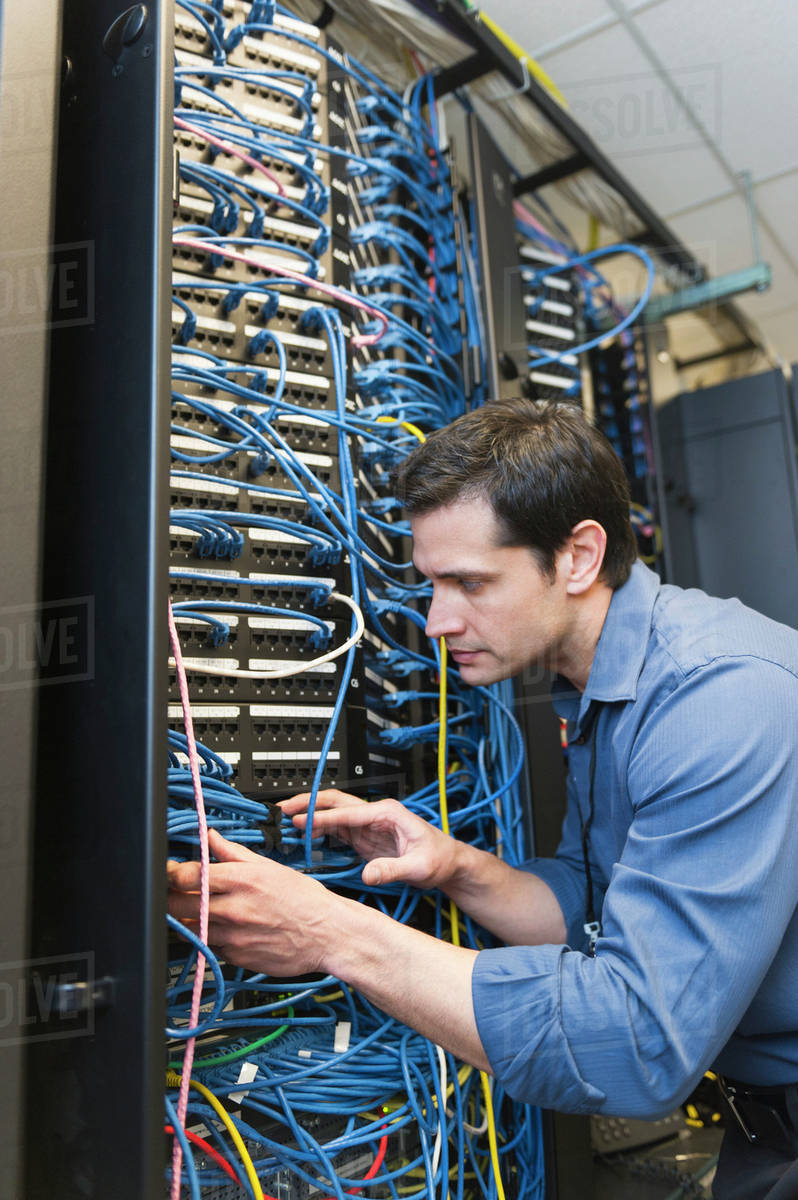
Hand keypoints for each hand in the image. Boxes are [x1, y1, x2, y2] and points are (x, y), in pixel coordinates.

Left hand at [167, 828, 336, 975]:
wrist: (327, 934)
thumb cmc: (304, 899)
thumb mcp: (269, 866)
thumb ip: (233, 852)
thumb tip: (211, 837)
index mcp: (241, 880)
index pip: (186, 876)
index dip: (170, 872)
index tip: (170, 871)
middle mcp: (233, 909)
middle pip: (177, 904)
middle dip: (170, 896)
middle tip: (174, 891)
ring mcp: (232, 936)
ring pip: (188, 928)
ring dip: (186, 919)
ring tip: (197, 910)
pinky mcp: (235, 957)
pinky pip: (209, 945)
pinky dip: (209, 937)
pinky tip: (222, 928)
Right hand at [280, 789, 458, 889]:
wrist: (448, 862)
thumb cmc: (439, 858)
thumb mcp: (419, 867)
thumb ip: (392, 870)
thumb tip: (368, 874)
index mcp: (387, 813)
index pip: (347, 812)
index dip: (321, 817)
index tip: (301, 822)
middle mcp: (374, 814)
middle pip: (335, 802)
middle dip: (308, 804)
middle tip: (283, 810)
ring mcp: (368, 825)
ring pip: (332, 814)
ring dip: (309, 816)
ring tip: (285, 822)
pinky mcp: (364, 837)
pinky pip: (336, 829)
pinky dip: (318, 831)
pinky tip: (303, 836)